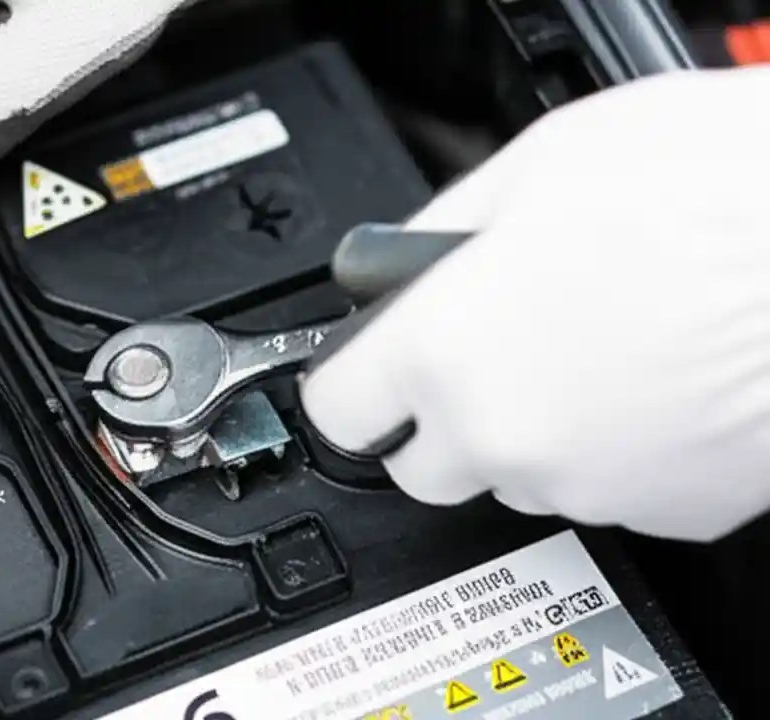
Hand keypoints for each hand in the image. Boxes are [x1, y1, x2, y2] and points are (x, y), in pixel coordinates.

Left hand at [302, 67, 769, 541]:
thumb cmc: (720, 189)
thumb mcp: (543, 162)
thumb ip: (446, 228)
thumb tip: (403, 262)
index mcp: (448, 346)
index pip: (340, 410)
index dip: (354, 382)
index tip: (368, 374)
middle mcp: (505, 432)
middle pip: (423, 460)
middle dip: (440, 413)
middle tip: (490, 350)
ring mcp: (586, 482)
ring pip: (517, 473)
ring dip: (533, 425)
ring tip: (597, 345)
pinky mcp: (665, 513)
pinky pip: (603, 487)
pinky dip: (612, 447)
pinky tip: (652, 381)